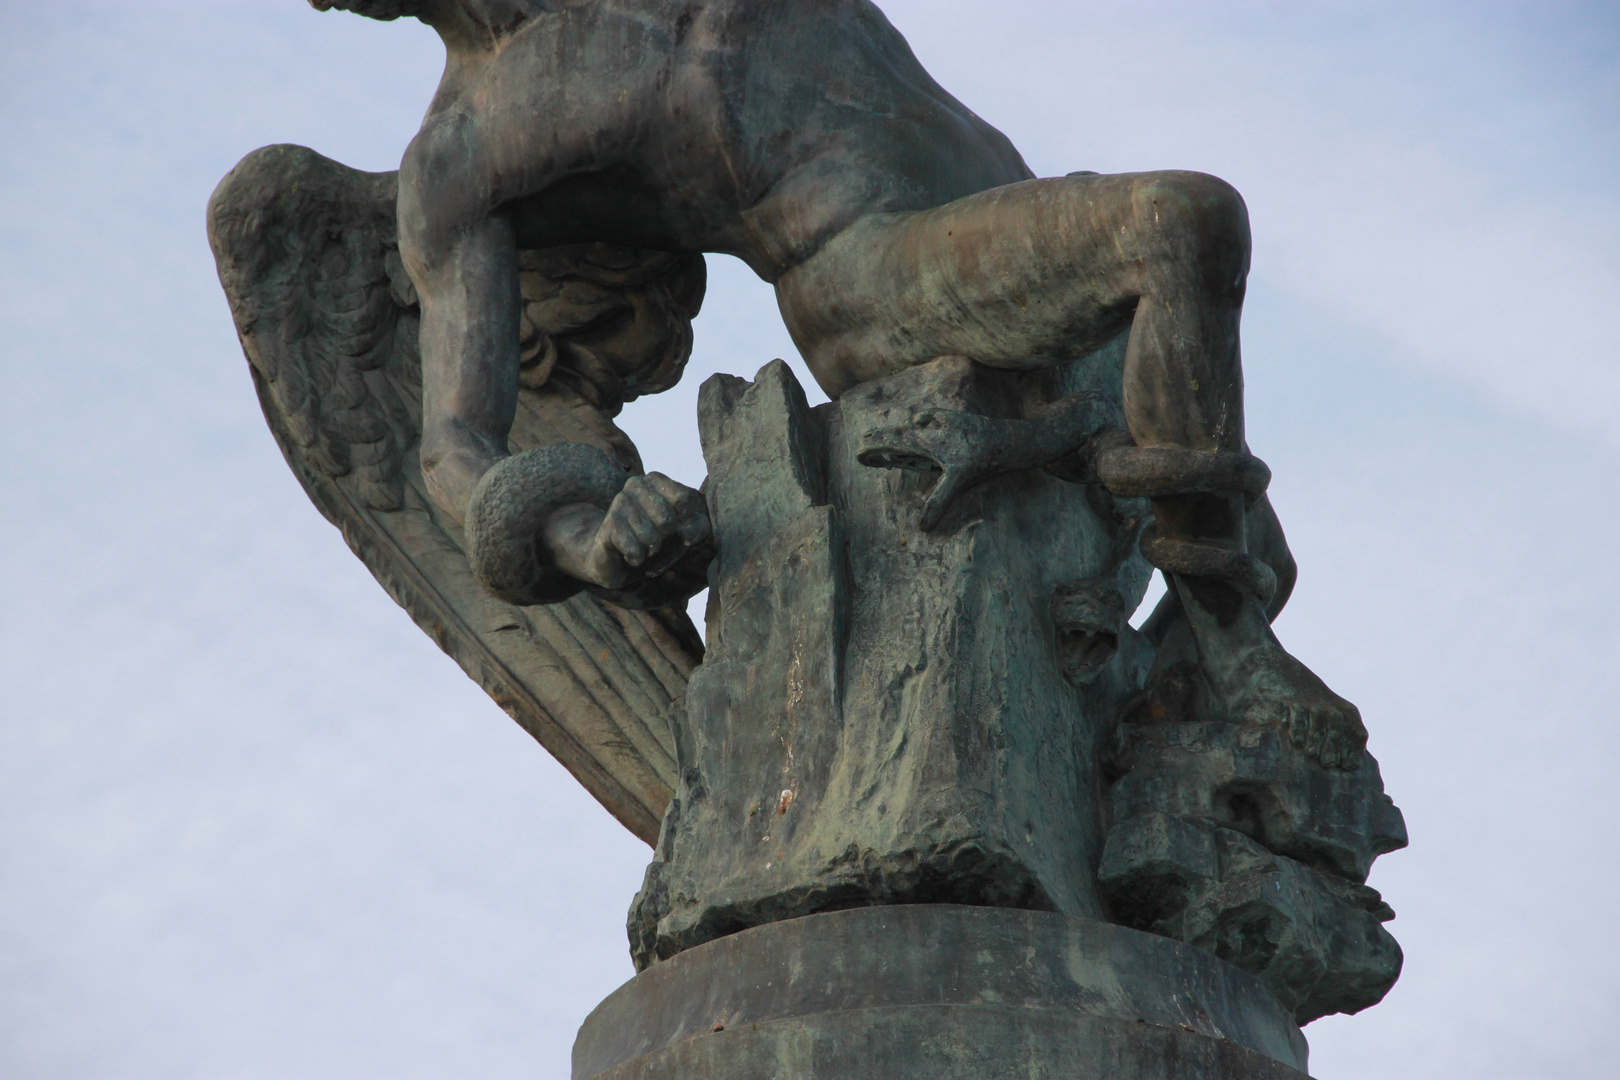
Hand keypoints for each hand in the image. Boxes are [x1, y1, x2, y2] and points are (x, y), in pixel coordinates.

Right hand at [544, 473, 709, 590]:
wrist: (616, 559)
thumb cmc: (656, 541)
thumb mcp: (685, 534)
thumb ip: (698, 528)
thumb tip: (688, 534)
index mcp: (657, 480)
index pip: (684, 499)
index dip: (687, 524)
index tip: (681, 532)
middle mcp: (636, 484)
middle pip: (667, 520)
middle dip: (666, 540)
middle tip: (657, 542)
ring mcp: (619, 503)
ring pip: (650, 538)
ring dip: (650, 551)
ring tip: (643, 548)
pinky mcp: (607, 525)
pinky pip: (633, 548)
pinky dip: (637, 559)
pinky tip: (632, 557)